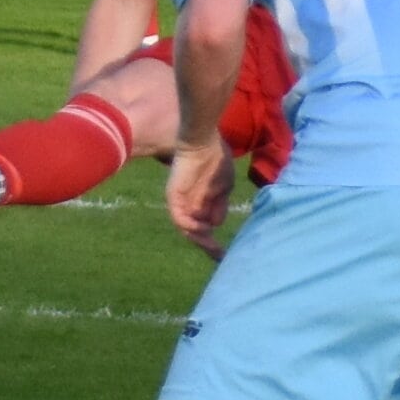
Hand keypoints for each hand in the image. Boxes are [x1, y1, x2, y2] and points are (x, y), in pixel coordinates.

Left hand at [165, 139, 236, 255]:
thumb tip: (216, 224)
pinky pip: (180, 219)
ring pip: (187, 229)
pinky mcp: (173, 198)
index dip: (213, 240)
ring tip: (214, 247)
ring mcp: (181, 202)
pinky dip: (191, 226)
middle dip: (208, 247)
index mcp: (200, 203)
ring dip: (200, 239)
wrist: (203, 142)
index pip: (205, 227)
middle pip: (195, 232)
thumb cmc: (216, 160)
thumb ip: (219, 206)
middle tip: (220, 257)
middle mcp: (190, 205)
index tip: (226, 253)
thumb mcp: (224, 186)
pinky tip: (204, 227)